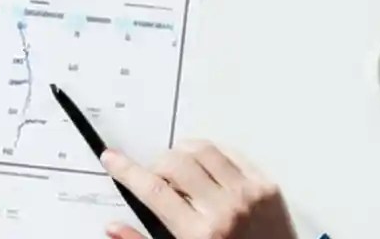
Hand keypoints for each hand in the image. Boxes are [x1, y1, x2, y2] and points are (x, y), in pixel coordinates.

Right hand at [101, 140, 295, 238]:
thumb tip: (113, 227)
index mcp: (200, 235)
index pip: (153, 190)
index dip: (127, 170)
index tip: (112, 158)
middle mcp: (225, 210)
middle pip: (175, 163)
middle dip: (155, 164)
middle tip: (153, 175)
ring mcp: (248, 194)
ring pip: (203, 150)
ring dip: (182, 153)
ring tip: (178, 168)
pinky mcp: (267, 187)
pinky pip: (232, 153)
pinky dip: (212, 154)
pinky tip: (206, 167)